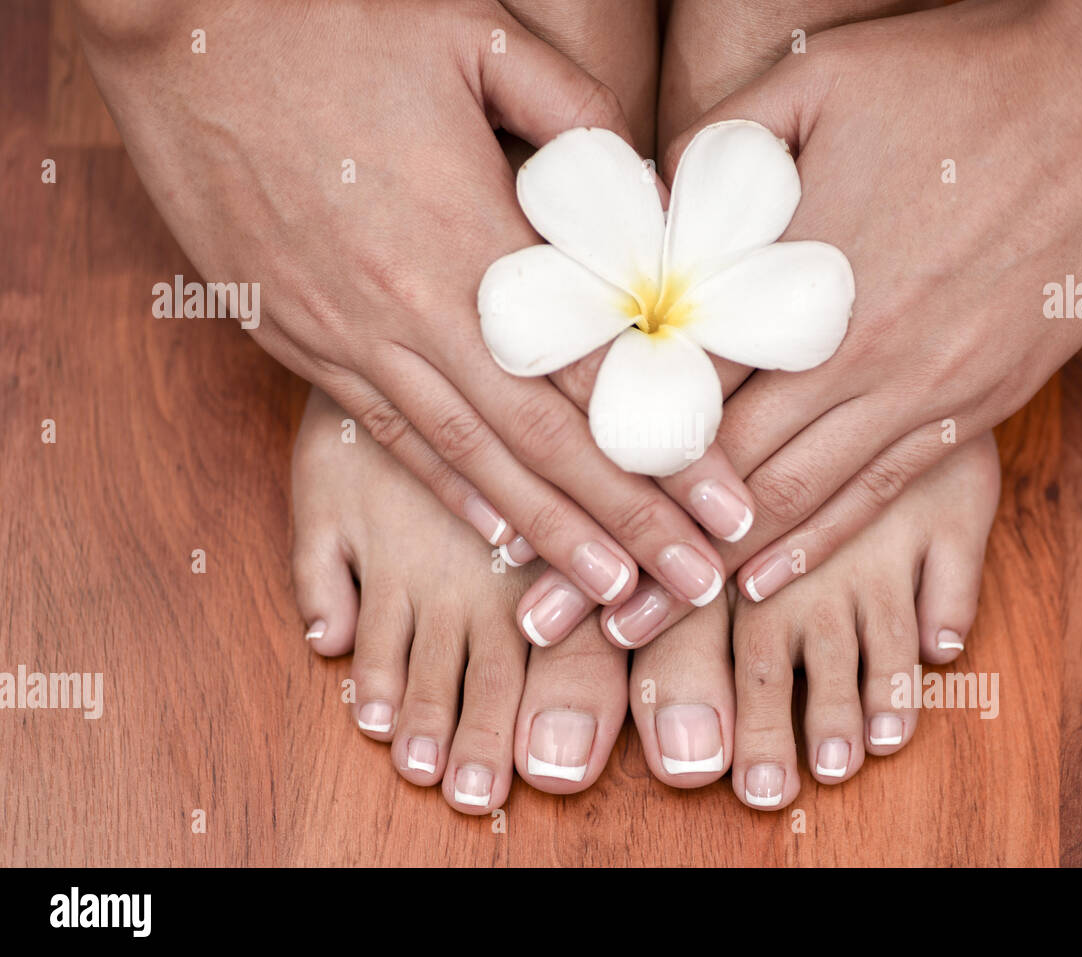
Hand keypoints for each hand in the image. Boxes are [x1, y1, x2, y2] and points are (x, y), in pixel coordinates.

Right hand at [73, 0, 743, 609]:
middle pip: (541, 441)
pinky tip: (496, 536)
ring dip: (545, 532)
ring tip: (609, 593)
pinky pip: (385, 433)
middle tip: (690, 582)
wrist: (174, 22)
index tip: (723, 507)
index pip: (591, 374)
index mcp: (470, 234)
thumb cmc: (332, 17)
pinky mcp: (296, 337)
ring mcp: (348, 332)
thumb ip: (578, 117)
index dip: (666, 451)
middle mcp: (413, 308)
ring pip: (467, 457)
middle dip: (626, 523)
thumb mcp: (479, 35)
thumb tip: (647, 195)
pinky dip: (446, 490)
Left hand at [575, 0, 1081, 646]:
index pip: (672, 390)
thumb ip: (720, 149)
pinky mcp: (976, 404)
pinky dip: (815, 544)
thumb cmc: (961, 74)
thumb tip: (647, 206)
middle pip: (714, 473)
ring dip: (710, 571)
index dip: (598, 461)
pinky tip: (764, 583)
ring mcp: (916, 386)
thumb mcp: (816, 76)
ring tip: (645, 631)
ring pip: (791, 501)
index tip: (538, 518)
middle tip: (563, 617)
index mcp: (794, 275)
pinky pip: (880, 493)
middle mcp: (845, 351)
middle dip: (633, 547)